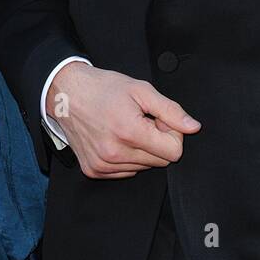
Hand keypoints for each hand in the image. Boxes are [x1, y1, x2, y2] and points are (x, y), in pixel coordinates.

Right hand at [46, 60, 200, 178]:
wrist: (66, 93)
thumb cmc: (103, 88)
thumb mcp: (141, 90)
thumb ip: (170, 110)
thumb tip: (193, 127)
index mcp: (129, 132)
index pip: (174, 152)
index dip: (172, 134)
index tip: (159, 120)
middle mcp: (114, 153)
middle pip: (160, 162)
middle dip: (157, 141)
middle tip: (143, 121)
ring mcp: (102, 165)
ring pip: (143, 168)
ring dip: (142, 150)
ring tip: (126, 128)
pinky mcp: (93, 170)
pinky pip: (126, 171)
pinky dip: (126, 157)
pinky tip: (115, 138)